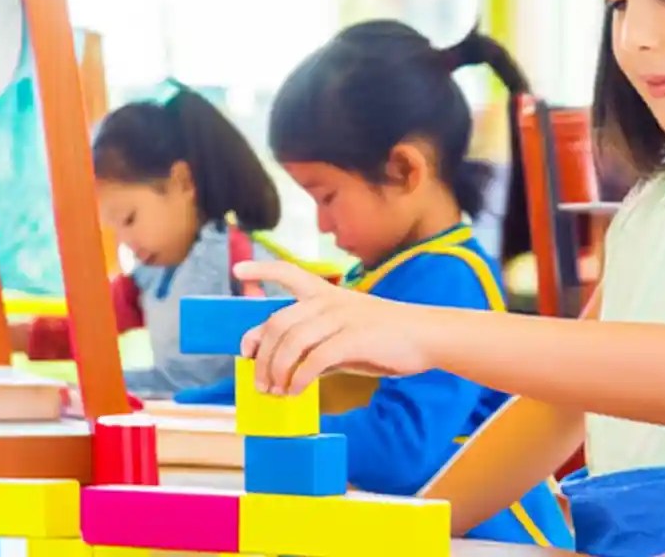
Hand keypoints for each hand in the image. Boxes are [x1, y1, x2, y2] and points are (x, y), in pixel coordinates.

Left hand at [232, 261, 429, 396]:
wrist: (426, 336)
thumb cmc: (386, 338)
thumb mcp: (345, 336)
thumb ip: (314, 347)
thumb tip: (281, 370)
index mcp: (327, 294)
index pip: (290, 273)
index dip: (262, 271)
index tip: (237, 273)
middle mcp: (330, 301)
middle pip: (277, 323)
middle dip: (261, 355)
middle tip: (260, 382)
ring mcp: (342, 317)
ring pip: (291, 342)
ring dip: (276, 371)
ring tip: (276, 391)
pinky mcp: (354, 337)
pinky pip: (315, 359)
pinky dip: (299, 379)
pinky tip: (297, 392)